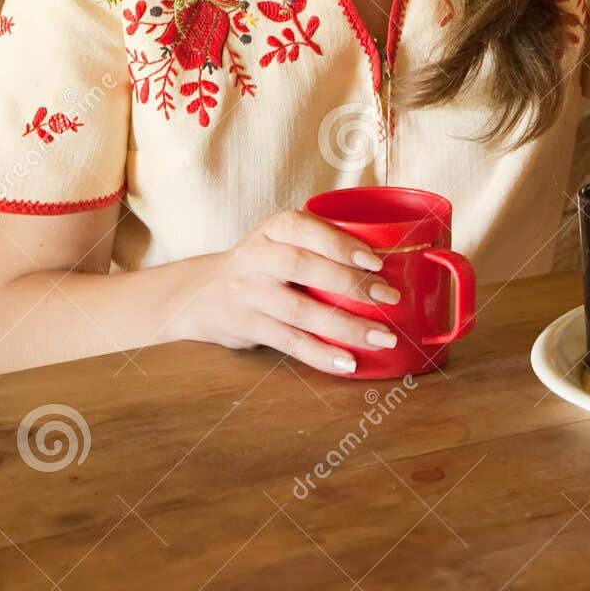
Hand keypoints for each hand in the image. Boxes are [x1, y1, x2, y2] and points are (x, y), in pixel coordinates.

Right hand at [168, 207, 403, 374]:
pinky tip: (348, 362)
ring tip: (382, 337)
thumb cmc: (260, 263)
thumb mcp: (280, 239)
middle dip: (352, 284)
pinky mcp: (248, 327)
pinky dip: (321, 354)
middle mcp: (257, 257)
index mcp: (272, 228)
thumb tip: (389, 259)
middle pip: (305, 268)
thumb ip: (320, 242)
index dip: (340, 244)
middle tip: (391, 298)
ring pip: (301, 311)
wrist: (198, 293)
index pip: (305, 229)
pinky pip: (290, 342)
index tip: (376, 261)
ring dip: (346, 326)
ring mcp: (249, 294)